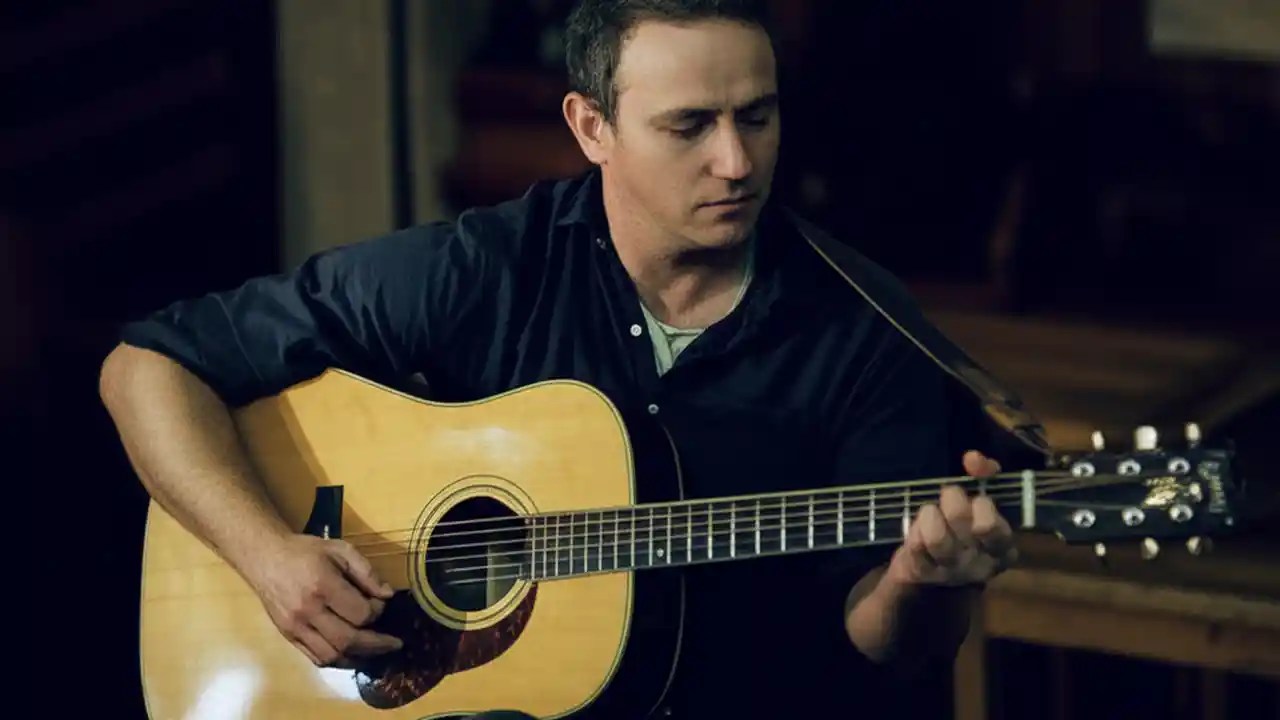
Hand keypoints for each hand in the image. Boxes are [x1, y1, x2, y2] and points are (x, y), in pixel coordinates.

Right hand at [243, 534, 402, 667]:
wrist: (265, 558)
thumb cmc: (306, 552)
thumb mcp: (341, 550)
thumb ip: (366, 572)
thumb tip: (388, 595)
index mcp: (322, 586)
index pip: (360, 614)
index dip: (378, 612)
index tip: (381, 604)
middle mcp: (307, 611)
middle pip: (348, 640)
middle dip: (377, 645)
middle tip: (394, 644)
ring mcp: (295, 627)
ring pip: (332, 656)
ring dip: (359, 658)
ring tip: (377, 652)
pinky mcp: (288, 636)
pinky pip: (316, 658)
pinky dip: (338, 661)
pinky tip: (352, 654)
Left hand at [886, 450, 1017, 587]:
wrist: (932, 568)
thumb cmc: (963, 527)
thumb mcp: (981, 500)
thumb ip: (985, 473)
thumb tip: (973, 458)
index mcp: (1002, 547)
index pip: (994, 526)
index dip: (982, 505)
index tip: (976, 499)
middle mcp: (979, 563)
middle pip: (966, 524)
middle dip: (953, 501)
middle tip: (948, 497)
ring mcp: (950, 571)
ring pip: (938, 539)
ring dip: (931, 516)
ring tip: (931, 513)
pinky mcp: (922, 573)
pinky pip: (915, 548)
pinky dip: (914, 532)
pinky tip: (918, 530)